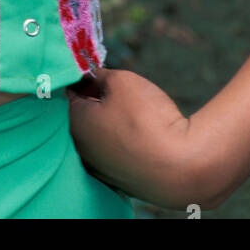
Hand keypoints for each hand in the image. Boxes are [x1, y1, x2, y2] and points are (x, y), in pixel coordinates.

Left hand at [67, 66, 221, 210]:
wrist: (180, 167)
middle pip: (82, 116)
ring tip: (130, 109)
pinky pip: (113, 153)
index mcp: (75, 123)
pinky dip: (121, 141)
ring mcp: (100, 169)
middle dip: (94, 99)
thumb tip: (90, 76)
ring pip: (98, 136)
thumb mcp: (121, 81)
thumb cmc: (146, 118)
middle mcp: (81, 150)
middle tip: (112, 86)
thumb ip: (100, 75)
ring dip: (107, 121)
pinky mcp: (119, 181)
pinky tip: (138, 133)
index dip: (81, 77)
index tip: (93, 69)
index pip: (69, 92)